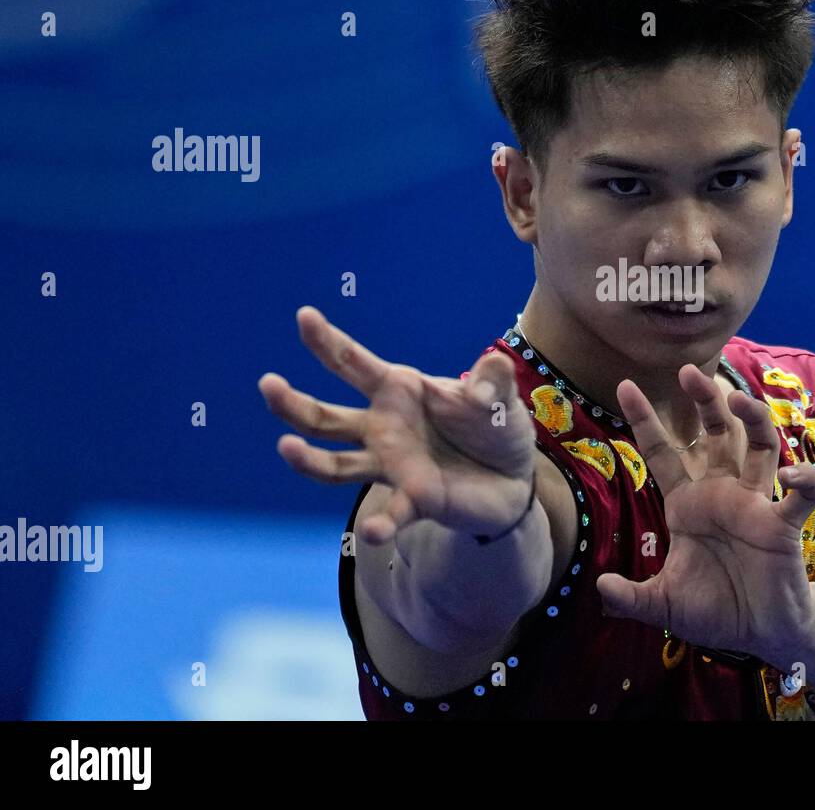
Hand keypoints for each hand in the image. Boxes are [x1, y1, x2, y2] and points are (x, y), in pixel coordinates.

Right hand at [258, 306, 535, 545]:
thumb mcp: (499, 396)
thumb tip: (490, 368)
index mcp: (399, 391)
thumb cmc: (494, 426)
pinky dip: (380, 524)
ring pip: (336, 465)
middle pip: (326, 418)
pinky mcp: (412, 501)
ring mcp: (392, 466)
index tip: (304, 316)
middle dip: (294, 403)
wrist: (513, 478)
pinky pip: (390, 514)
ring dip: (309, 460)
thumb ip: (492, 380)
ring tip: (286, 448)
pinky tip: (372, 531)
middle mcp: (383, 428)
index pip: (355, 364)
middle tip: (268, 385)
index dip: (328, 341)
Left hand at [595, 365, 814, 662]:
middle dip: (704, 400)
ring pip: (760, 447)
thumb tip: (599, 586)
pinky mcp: (783, 524)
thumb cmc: (716, 610)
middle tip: (688, 370)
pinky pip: (800, 494)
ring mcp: (755, 505)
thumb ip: (630, 597)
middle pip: (714, 433)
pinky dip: (802, 480)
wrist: (761, 634)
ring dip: (753, 419)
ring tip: (738, 400)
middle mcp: (721, 494)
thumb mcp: (663, 604)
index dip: (645, 419)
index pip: (663, 452)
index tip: (625, 385)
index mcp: (687, 504)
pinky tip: (790, 477)